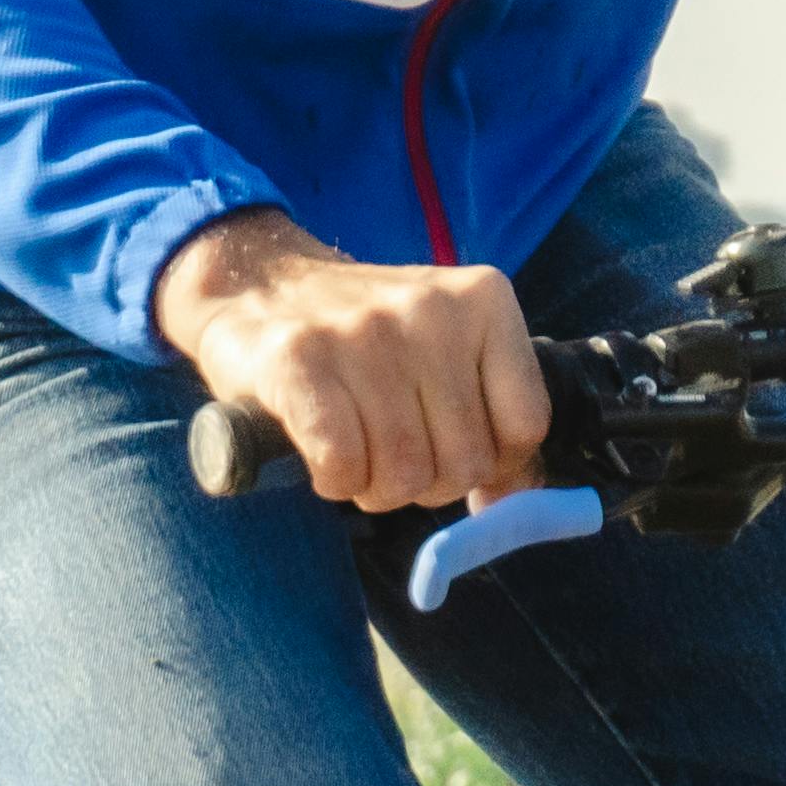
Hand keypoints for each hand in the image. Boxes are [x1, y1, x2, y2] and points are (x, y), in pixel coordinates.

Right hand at [150, 207, 549, 510]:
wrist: (259, 280)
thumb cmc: (367, 335)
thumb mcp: (449, 348)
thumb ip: (493, 414)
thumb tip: (509, 504)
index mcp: (484, 299)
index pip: (527, 424)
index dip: (492, 461)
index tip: (451, 449)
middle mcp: (431, 310)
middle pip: (466, 461)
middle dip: (428, 482)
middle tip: (392, 453)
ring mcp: (364, 332)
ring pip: (405, 475)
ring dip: (376, 487)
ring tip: (357, 449)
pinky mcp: (298, 361)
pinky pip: (343, 467)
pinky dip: (335, 482)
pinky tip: (323, 454)